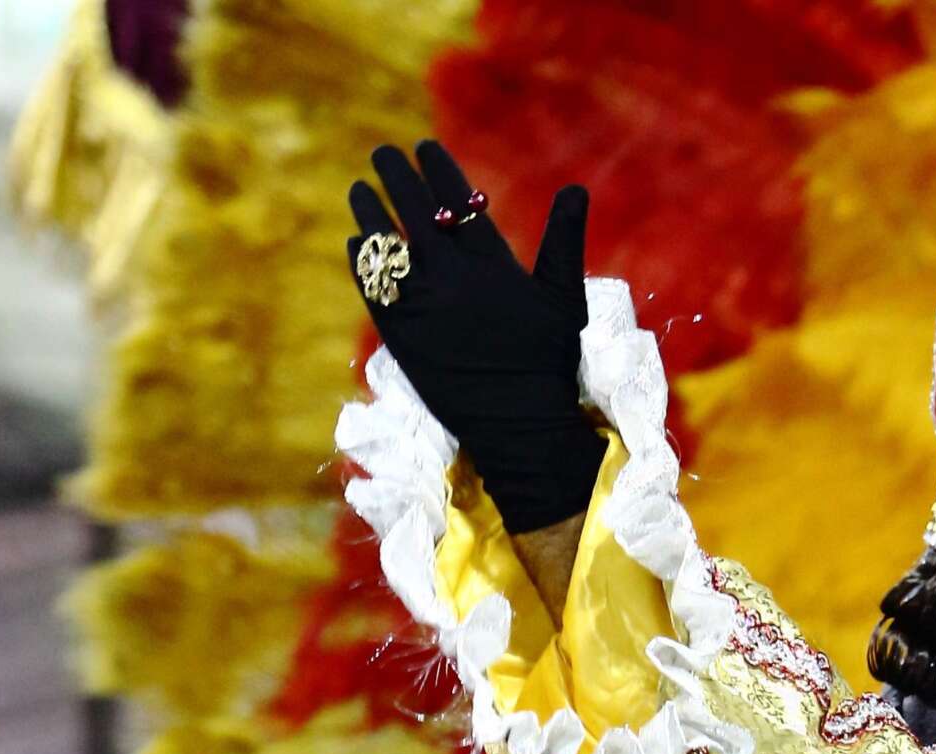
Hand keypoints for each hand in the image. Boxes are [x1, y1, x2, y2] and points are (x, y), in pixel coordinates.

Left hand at [347, 141, 603, 532]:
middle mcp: (450, 275)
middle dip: (394, 173)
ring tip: (359, 189)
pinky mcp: (398, 329)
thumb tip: (576, 190)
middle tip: (384, 154)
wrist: (518, 423)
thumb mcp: (565, 299)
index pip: (455, 196)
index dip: (436, 166)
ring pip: (382, 239)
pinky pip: (370, 280)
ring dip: (367, 208)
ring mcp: (420, 302)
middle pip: (412, 207)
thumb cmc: (548, 361)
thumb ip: (564, 241)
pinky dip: (362, 256)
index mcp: (490, 262)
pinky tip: (359, 240)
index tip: (424, 148)